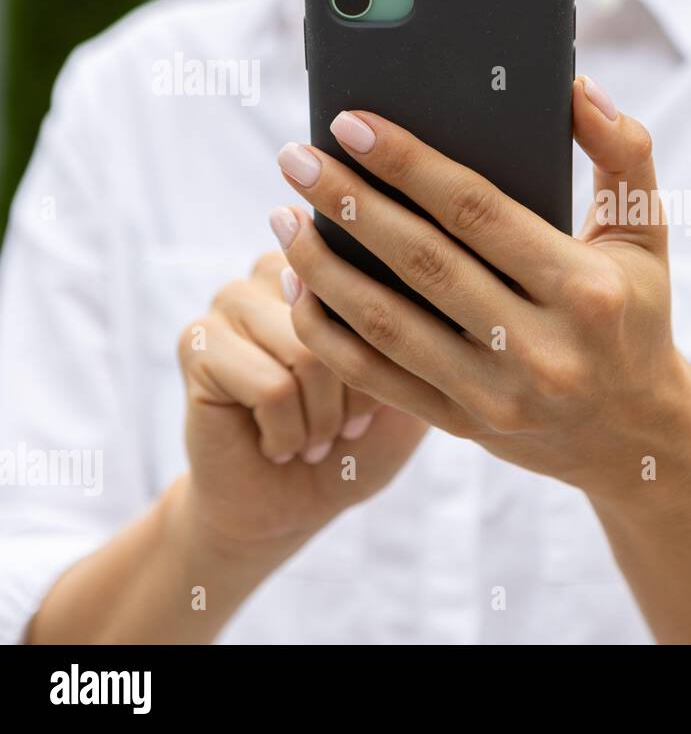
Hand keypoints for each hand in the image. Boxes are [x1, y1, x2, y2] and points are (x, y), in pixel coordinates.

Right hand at [177, 250, 427, 554]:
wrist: (293, 506)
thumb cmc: (361, 442)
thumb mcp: (414, 385)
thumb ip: (414, 328)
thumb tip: (389, 286)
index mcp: (340, 262)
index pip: (385, 282)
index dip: (392, 359)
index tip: (379, 401)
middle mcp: (283, 265)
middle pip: (346, 319)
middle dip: (356, 393)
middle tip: (343, 426)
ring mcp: (234, 298)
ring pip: (309, 352)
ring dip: (321, 418)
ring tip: (311, 434)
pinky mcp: (197, 341)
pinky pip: (273, 387)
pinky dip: (286, 434)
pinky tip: (275, 443)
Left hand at [270, 77, 690, 504]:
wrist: (636, 434)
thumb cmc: (636, 313)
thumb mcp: (646, 233)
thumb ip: (624, 153)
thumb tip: (579, 88)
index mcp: (586, 289)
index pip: (479, 212)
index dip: (408, 164)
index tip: (351, 122)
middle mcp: (542, 348)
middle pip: (422, 262)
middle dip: (349, 203)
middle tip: (295, 158)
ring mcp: (499, 395)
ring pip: (388, 324)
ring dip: (323, 267)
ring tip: (282, 217)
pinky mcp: (465, 427)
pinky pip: (379, 379)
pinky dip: (330, 334)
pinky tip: (300, 290)